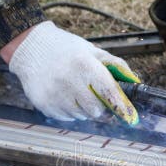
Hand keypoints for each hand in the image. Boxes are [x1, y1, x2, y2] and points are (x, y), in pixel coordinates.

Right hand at [2, 21, 139, 123]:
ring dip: (83, 108)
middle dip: (99, 105)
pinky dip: (69, 110)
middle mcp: (68, 81)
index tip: (130, 116)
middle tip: (92, 93)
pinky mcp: (43, 104)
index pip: (108, 92)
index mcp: (84, 65)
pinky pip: (66, 117)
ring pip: (81, 116)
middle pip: (96, 110)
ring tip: (73, 90)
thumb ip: (115, 65)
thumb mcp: (92, 51)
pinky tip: (62, 94)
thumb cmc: (67, 49)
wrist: (30, 47)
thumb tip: (135, 82)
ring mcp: (54, 94)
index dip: (121, 106)